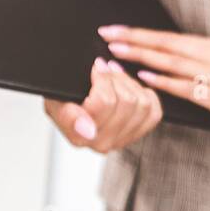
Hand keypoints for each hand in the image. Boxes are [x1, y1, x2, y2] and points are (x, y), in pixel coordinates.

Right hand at [45, 57, 161, 152]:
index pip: (104, 102)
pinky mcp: (138, 133)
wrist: (69, 104)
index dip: (102, 78)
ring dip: (130, 84)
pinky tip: (130, 88)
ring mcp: (122, 140)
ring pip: (142, 104)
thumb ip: (69, 116)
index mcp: (80, 137)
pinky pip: (154, 112)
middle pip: (127, 101)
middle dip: (116, 78)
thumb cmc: (62, 99)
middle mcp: (102, 144)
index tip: (96, 66)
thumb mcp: (55, 101)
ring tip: (115, 75)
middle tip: (105, 68)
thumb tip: (88, 130)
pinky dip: (145, 94)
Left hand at [98, 25, 209, 147]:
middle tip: (107, 32)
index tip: (119, 28)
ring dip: (141, 55)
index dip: (143, 32)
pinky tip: (143, 78)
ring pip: (171, 61)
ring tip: (116, 51)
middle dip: (134, 37)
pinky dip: (162, 81)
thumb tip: (178, 65)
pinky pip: (184, 87)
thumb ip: (208, 66)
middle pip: (166, 43)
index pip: (172, 37)